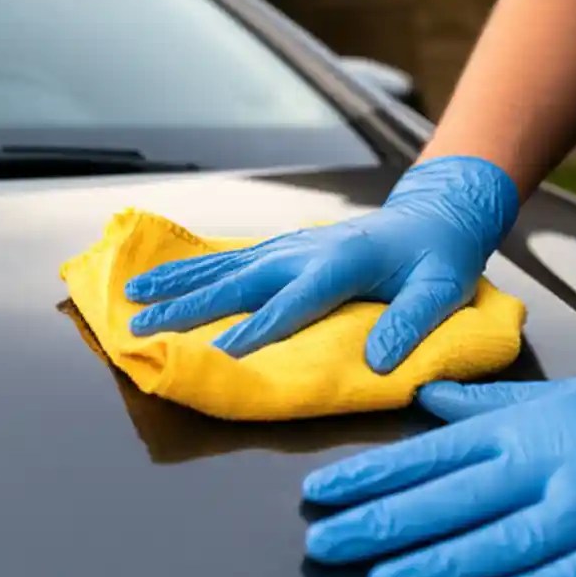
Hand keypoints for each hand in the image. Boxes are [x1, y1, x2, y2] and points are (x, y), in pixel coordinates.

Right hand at [124, 156, 517, 372]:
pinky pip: (231, 258)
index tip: (219, 351)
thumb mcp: (443, 290)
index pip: (296, 300)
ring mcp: (293, 245)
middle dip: (190, 305)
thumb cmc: (441, 256)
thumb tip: (379, 363)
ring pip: (226, 265)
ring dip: (177, 283)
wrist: (435, 213)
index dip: (259, 326)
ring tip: (131, 298)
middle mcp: (309, 248)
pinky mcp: (285, 247)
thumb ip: (412, 324)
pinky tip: (161, 278)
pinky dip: (192, 269)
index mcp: (347, 260)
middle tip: (144, 327)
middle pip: (241, 280)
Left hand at [301, 370, 575, 576]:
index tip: (322, 493)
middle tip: (323, 542)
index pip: (435, 451)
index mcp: (534, 425)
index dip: (374, 474)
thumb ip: (495, 407)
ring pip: (500, 540)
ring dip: (437, 563)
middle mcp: (553, 462)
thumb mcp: (571, 399)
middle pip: (454, 496)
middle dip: (382, 521)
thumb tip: (428, 401)